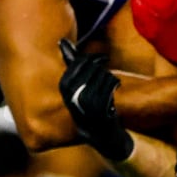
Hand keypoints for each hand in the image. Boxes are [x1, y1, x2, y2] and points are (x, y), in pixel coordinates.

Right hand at [57, 39, 133, 161]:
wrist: (100, 135)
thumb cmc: (87, 105)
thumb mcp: (75, 86)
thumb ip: (70, 64)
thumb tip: (62, 41)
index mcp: (64, 89)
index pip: (78, 63)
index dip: (91, 58)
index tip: (101, 59)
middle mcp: (73, 96)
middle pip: (92, 68)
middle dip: (101, 67)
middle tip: (105, 72)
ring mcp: (87, 103)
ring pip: (103, 74)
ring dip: (109, 77)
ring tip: (107, 86)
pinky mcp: (101, 108)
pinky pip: (111, 84)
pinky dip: (114, 84)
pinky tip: (112, 90)